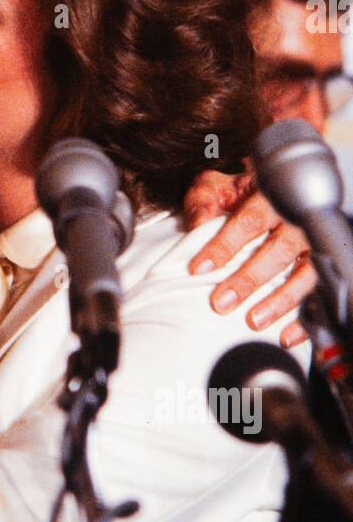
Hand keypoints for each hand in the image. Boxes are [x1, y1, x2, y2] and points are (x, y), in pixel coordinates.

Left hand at [183, 169, 314, 347]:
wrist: (282, 188)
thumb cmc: (246, 192)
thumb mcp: (220, 185)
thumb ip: (204, 200)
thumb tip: (196, 226)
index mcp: (272, 195)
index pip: (247, 221)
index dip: (224, 245)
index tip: (199, 269)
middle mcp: (299, 219)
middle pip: (278, 250)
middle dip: (249, 279)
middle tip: (222, 303)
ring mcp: (316, 243)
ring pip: (307, 273)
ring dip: (281, 300)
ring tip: (254, 321)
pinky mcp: (325, 265)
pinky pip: (322, 293)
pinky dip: (307, 319)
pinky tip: (288, 336)